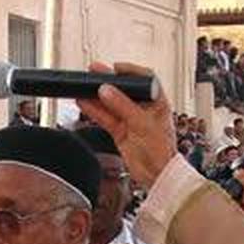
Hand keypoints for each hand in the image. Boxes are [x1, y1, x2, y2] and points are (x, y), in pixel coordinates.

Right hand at [76, 61, 177, 188]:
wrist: (156, 175)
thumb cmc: (161, 151)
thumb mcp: (141, 123)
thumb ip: (122, 105)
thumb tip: (106, 90)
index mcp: (157, 102)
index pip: (144, 79)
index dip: (130, 71)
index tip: (115, 67)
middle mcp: (144, 109)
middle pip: (124, 90)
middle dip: (108, 81)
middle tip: (94, 72)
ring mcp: (131, 120)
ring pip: (111, 104)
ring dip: (97, 97)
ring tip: (83, 87)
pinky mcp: (120, 132)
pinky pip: (105, 118)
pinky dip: (94, 111)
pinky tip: (84, 104)